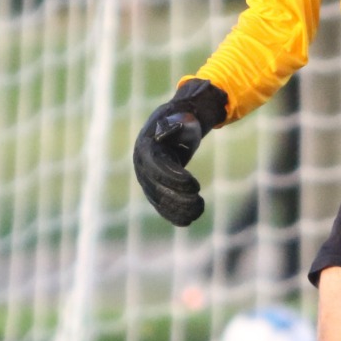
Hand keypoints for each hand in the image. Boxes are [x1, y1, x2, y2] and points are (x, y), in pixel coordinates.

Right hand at [133, 79, 227, 225]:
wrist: (173, 128)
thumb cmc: (181, 122)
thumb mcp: (180, 120)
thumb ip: (177, 125)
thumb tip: (177, 127)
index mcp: (146, 147)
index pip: (156, 167)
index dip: (174, 178)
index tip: (195, 185)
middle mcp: (141, 166)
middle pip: (157, 187)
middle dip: (178, 198)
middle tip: (199, 202)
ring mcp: (146, 180)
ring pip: (159, 200)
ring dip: (179, 209)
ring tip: (199, 210)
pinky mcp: (153, 189)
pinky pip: (161, 205)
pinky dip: (173, 214)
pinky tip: (188, 220)